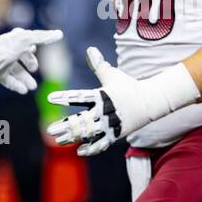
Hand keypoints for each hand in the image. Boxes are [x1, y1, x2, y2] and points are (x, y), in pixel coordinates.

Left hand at [0, 27, 61, 93]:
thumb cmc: (5, 47)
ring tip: (32, 87)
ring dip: (25, 79)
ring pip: (16, 72)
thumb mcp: (28, 40)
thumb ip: (43, 37)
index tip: (34, 51)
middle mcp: (9, 51)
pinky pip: (8, 81)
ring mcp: (3, 63)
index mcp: (15, 40)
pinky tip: (23, 91)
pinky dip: (16, 85)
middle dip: (30, 65)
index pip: (26, 43)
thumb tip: (59, 34)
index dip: (31, 48)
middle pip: (22, 59)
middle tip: (35, 70)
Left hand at [46, 47, 198, 156]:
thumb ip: (99, 65)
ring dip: (73, 138)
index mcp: (102, 96)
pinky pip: (102, 144)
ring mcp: (110, 124)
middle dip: (66, 125)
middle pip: (83, 120)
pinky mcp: (116, 134)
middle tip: (50, 129)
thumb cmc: (129, 86)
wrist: (151, 101)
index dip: (65, 98)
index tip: (49, 98)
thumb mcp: (113, 75)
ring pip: (89, 134)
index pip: (80, 97)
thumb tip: (90, 49)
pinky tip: (78, 151)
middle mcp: (105, 111)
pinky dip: (91, 149)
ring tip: (57, 140)